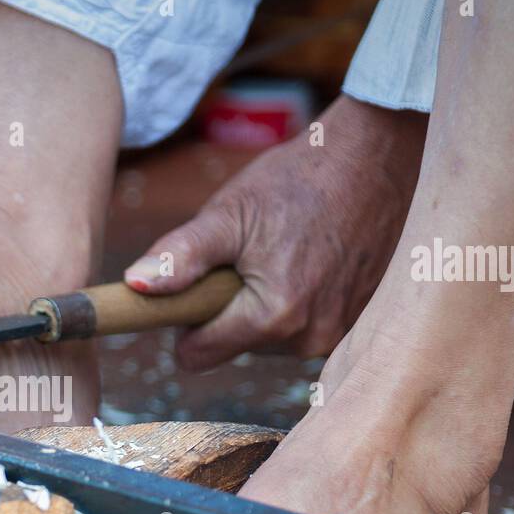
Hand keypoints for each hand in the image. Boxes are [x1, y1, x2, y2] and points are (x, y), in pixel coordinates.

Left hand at [124, 96, 426, 368]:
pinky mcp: (359, 323)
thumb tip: (136, 288)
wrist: (378, 156)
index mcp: (273, 317)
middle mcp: (309, 339)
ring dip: (265, 302)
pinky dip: (300, 298)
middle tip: (252, 253)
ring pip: (268, 338)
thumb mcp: (230, 213)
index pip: (197, 356)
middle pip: (235, 346)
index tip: (196, 284)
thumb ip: (180, 257)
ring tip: (287, 250)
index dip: (186, 322)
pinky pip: (304, 326)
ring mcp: (339, 333)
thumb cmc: (299, 180)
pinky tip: (315, 258)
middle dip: (231, 305)